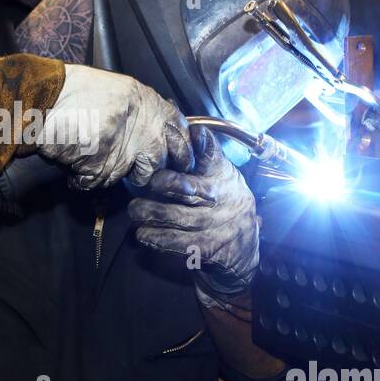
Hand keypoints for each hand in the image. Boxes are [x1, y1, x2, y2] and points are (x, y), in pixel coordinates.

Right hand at [31, 64, 192, 189]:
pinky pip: (98, 182)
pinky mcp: (103, 169)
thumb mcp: (122, 89)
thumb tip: (160, 129)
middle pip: (158, 162)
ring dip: (110, 171)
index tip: (175, 156)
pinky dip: (85, 178)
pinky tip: (74, 160)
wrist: (47, 97)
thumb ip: (144, 110)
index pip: (181, 134)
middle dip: (145, 167)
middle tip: (126, 161)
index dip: (179, 148)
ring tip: (91, 154)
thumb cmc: (78, 90)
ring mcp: (125, 152)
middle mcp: (144, 130)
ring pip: (127, 176)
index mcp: (150, 105)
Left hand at [128, 128, 258, 299]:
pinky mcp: (206, 250)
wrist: (243, 250)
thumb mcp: (223, 177)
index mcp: (223, 178)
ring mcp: (214, 227)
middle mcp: (222, 201)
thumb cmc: (225, 203)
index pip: (214, 159)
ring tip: (135, 210)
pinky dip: (158, 239)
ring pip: (181, 218)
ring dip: (155, 213)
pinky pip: (178, 244)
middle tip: (151, 180)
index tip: (195, 133)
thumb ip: (207, 155)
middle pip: (195, 190)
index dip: (204, 146)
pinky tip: (143, 233)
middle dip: (172, 184)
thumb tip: (195, 129)